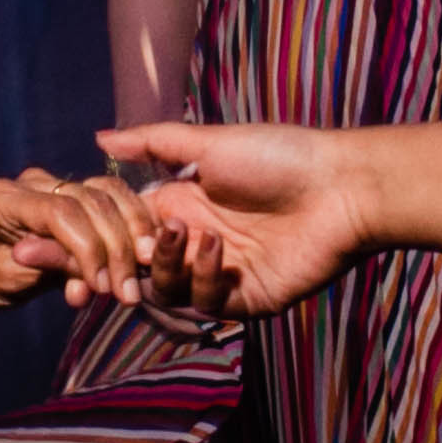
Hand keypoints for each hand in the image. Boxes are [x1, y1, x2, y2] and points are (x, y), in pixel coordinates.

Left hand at [0, 168, 164, 310]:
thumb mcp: (9, 280)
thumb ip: (48, 268)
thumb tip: (86, 279)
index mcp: (4, 199)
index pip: (62, 213)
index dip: (90, 249)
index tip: (102, 287)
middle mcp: (30, 182)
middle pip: (93, 202)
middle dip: (116, 250)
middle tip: (127, 294)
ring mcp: (52, 182)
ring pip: (109, 196)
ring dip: (129, 239)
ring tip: (133, 282)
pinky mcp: (71, 192)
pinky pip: (111, 200)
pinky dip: (128, 229)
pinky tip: (136, 262)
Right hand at [96, 119, 362, 316]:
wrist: (341, 189)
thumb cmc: (280, 157)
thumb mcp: (210, 142)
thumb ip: (153, 142)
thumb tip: (99, 138)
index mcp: (184, 205)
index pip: (132, 229)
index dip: (113, 232)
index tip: (107, 225)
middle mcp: (197, 242)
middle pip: (144, 266)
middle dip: (136, 256)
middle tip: (146, 239)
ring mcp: (220, 274)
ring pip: (168, 290)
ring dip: (171, 265)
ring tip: (192, 234)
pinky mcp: (246, 299)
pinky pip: (206, 304)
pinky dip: (203, 279)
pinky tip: (220, 250)